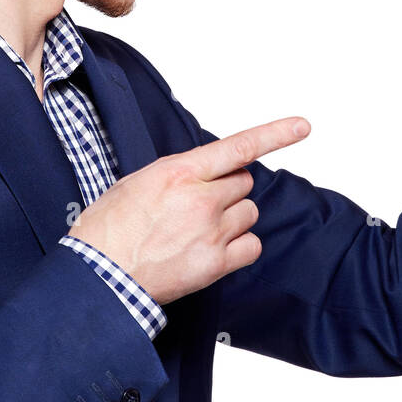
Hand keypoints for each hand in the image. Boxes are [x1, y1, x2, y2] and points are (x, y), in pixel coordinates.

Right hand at [69, 117, 311, 306]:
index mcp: (179, 172)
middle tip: (198, 207)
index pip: (238, 147)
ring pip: (249, 212)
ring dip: (233, 218)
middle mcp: (201, 198)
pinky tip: (216, 250)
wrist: (99, 275)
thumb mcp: (137, 183)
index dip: (275, 134)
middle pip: (243, 182)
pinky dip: (241, 247)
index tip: (302, 127)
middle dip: (227, 190)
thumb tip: (202, 173)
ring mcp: (211, 231)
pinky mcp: (216, 263)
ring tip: (199, 231)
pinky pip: (252, 246)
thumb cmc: (109, 230)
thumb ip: (177, 174)